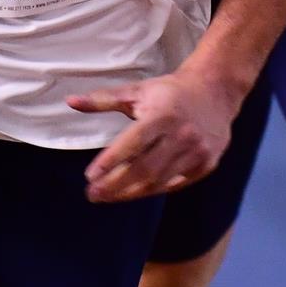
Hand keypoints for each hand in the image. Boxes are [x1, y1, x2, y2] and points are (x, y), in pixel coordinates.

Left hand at [69, 70, 236, 202]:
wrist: (215, 92)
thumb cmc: (169, 92)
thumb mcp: (137, 90)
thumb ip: (103, 99)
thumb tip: (70, 101)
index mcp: (163, 115)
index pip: (133, 143)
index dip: (111, 161)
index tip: (90, 176)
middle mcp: (182, 135)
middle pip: (145, 168)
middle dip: (116, 184)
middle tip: (92, 194)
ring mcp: (197, 153)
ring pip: (159, 181)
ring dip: (130, 192)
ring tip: (107, 196)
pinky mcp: (206, 165)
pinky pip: (175, 184)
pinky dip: (152, 190)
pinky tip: (132, 193)